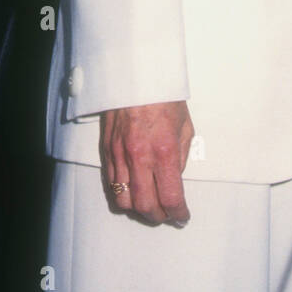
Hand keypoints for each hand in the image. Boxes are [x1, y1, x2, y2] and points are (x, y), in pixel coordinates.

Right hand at [101, 100, 193, 224]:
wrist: (136, 75)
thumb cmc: (164, 97)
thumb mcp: (185, 126)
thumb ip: (181, 156)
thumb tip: (175, 179)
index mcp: (164, 150)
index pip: (170, 197)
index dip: (178, 213)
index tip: (183, 216)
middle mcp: (140, 157)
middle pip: (145, 206)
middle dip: (159, 217)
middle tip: (168, 214)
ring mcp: (120, 155)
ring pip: (124, 201)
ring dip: (138, 209)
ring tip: (150, 204)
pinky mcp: (107, 151)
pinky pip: (112, 184)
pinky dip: (123, 193)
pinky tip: (134, 190)